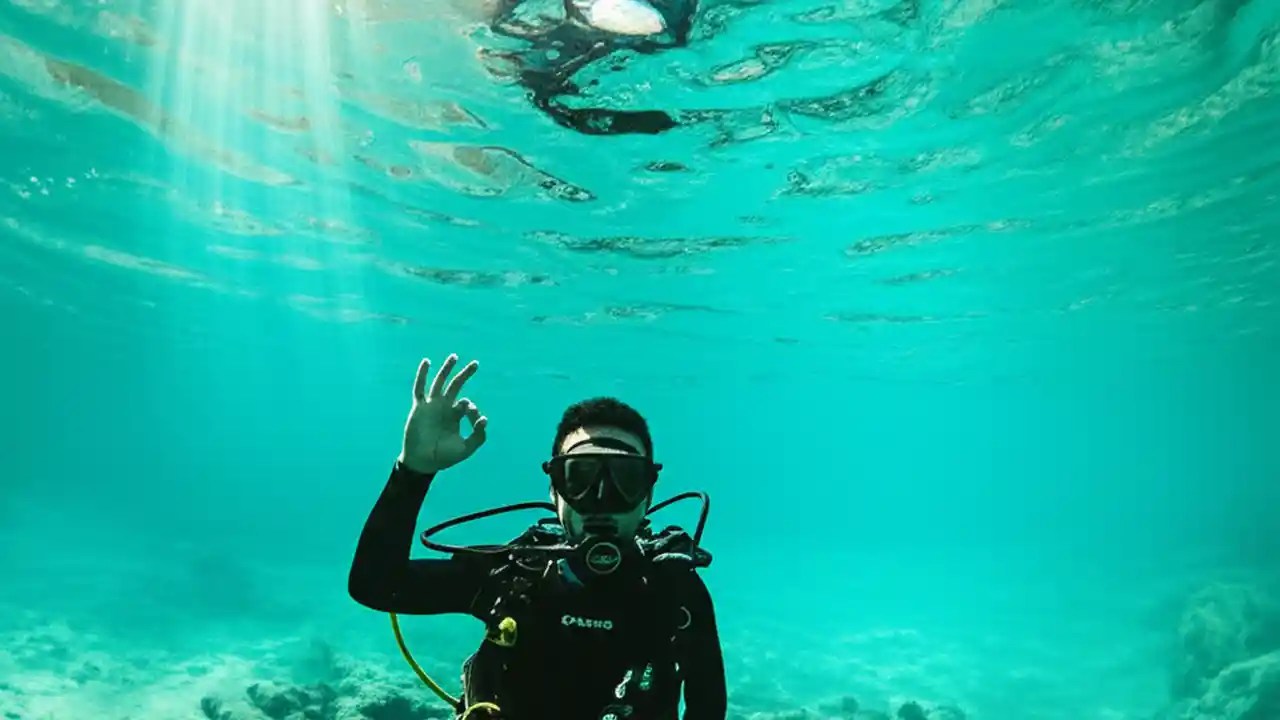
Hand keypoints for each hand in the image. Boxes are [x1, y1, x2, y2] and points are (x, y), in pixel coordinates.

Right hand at [398, 354, 487, 474]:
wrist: (423, 462)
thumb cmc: (444, 457)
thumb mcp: (466, 448)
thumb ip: (478, 436)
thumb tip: (485, 418)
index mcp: (455, 416)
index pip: (467, 403)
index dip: (473, 408)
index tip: (475, 418)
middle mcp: (444, 407)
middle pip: (455, 385)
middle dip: (465, 374)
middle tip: (476, 364)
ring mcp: (431, 406)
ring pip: (439, 382)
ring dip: (447, 369)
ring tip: (455, 356)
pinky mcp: (419, 407)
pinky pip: (420, 388)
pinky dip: (422, 375)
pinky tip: (427, 362)